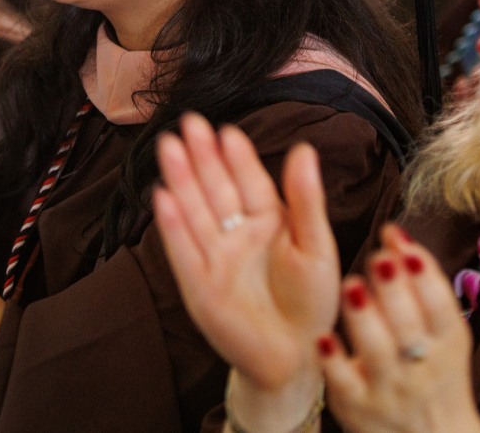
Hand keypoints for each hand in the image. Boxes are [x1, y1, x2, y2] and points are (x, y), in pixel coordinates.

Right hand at [154, 114, 339, 393]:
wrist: (297, 356)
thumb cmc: (312, 301)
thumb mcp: (317, 245)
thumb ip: (305, 199)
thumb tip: (303, 147)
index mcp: (268, 220)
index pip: (248, 180)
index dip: (236, 156)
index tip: (226, 129)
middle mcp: (237, 234)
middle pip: (216, 188)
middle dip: (202, 157)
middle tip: (188, 123)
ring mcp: (215, 258)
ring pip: (195, 211)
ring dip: (181, 180)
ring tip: (169, 147)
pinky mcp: (198, 285)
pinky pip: (184, 250)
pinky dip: (173, 225)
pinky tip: (162, 196)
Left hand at [323, 225, 479, 432]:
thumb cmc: (433, 371)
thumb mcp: (444, 333)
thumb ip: (423, 285)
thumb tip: (395, 234)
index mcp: (447, 342)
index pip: (441, 304)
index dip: (423, 270)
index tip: (399, 240)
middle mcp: (420, 365)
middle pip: (409, 324)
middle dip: (395, 289)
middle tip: (378, 258)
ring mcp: (388, 388)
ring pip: (377, 351)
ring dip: (364, 317)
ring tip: (352, 287)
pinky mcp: (356, 406)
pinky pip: (343, 383)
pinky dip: (334, 360)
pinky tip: (323, 336)